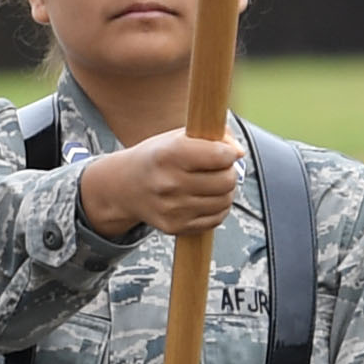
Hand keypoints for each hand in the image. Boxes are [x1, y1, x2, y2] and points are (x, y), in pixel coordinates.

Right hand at [74, 130, 241, 240]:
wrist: (124, 187)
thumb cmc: (156, 157)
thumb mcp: (177, 136)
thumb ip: (213, 136)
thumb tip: (239, 153)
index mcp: (168, 154)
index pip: (219, 155)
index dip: (229, 153)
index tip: (225, 152)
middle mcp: (168, 183)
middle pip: (226, 180)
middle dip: (229, 172)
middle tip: (219, 169)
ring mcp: (172, 208)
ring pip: (225, 201)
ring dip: (225, 192)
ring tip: (211, 184)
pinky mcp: (175, 226)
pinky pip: (216, 219)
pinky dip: (217, 208)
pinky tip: (204, 199)